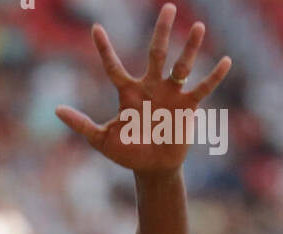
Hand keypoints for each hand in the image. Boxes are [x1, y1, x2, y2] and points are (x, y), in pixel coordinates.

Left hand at [55, 3, 230, 172]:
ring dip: (191, 47)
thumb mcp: (102, 139)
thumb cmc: (127, 152)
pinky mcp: (187, 106)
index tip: (95, 28)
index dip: (104, 49)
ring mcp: (170, 94)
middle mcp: (150, 86)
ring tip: (198, 27)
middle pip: (156, 54)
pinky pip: (202, 88)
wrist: (151, 169)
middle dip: (162, 32)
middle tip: (168, 7)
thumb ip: (81, 124)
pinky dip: (213, 77)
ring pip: (182, 65)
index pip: (113, 67)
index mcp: (128, 92)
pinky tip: (225, 61)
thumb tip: (57, 110)